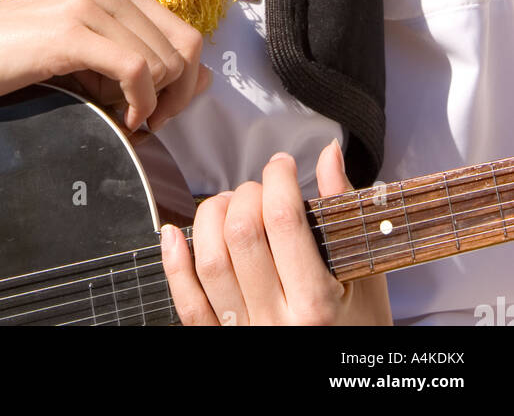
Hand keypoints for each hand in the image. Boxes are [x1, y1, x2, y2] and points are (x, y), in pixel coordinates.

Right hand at [0, 0, 211, 131]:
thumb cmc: (8, 58)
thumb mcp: (82, 55)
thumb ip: (139, 60)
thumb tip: (207, 76)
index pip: (185, 33)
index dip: (184, 82)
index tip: (158, 113)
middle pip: (186, 48)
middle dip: (178, 96)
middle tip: (147, 124)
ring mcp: (88, 5)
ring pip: (165, 61)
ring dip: (155, 104)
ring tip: (123, 122)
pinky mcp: (69, 33)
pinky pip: (136, 70)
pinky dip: (140, 104)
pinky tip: (121, 121)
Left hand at [161, 139, 392, 325]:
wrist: (347, 385)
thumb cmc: (360, 330)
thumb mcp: (365, 277)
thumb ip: (343, 212)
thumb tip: (329, 155)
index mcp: (318, 303)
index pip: (283, 220)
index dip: (278, 178)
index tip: (282, 165)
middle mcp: (278, 323)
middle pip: (242, 235)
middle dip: (246, 195)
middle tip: (259, 189)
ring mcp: (245, 335)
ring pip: (211, 263)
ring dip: (210, 219)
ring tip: (227, 205)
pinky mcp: (222, 344)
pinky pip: (188, 305)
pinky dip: (174, 265)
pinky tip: (173, 235)